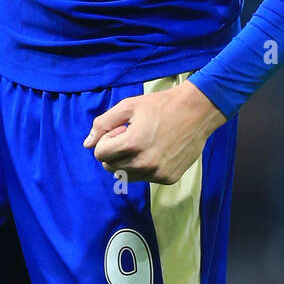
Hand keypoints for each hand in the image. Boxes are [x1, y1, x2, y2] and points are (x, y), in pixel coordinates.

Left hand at [84, 81, 226, 184]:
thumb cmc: (161, 105)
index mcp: (132, 144)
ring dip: (129, 161)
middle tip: (132, 135)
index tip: (121, 129)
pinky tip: (159, 149)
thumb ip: (103, 123)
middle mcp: (144, 163)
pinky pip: (145, 178)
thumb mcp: (129, 106)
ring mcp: (157, 173)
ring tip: (145, 143)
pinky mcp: (168, 178)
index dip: (107, 139)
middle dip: (115, 151)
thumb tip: (87, 144)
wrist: (197, 111)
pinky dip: (146, 166)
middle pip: (110, 167)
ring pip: (126, 175)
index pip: (100, 153)